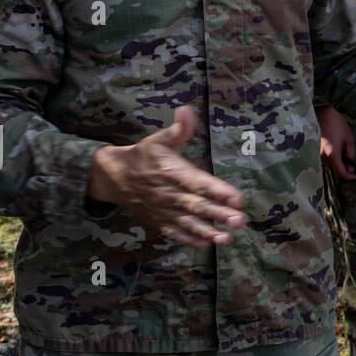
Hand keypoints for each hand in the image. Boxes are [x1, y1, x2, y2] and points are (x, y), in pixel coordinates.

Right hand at [89, 105, 246, 249]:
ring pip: (188, 223)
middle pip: (197, 206)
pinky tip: (204, 245)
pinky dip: (188, 239)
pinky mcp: (159, 221)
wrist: (113, 177)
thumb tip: (187, 110)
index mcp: (173, 173)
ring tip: (227, 239)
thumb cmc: (143, 156)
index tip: (238, 198)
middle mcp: (170, 194)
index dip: (218, 191)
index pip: (198, 183)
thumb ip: (178, 129)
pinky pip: (174, 232)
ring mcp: (164, 210)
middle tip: (241, 221)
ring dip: (208, 231)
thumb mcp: (159, 139)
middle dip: (219, 214)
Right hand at [317, 105, 355, 180]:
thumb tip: (351, 162)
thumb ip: (351, 152)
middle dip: (344, 171)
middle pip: (334, 171)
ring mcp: (316, 154)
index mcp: (332, 154)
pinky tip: (336, 154)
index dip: (350, 177)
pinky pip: (323, 160)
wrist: (319, 112)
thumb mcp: (348, 137)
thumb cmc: (335, 123)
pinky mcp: (313, 150)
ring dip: (337, 165)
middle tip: (352, 167)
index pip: (341, 173)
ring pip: (328, 166)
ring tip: (345, 159)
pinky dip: (330, 160)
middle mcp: (322, 157)